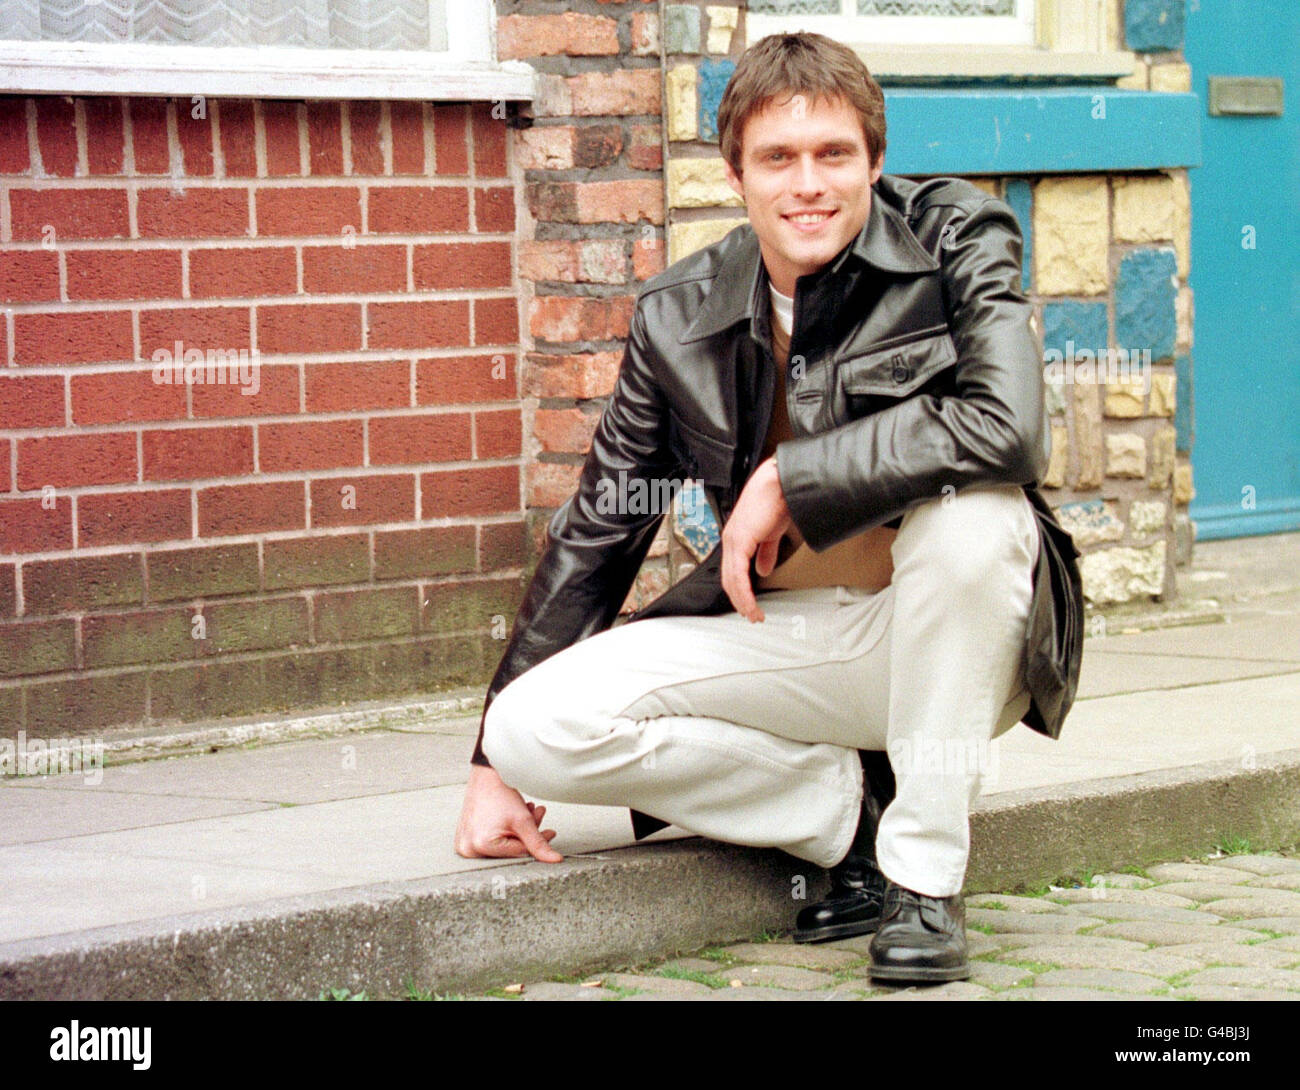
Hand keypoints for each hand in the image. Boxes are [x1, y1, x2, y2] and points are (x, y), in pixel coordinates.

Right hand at [454, 764, 562, 862]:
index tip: (551, 832)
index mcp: (480, 846)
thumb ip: (539, 843)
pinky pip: (491, 838)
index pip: (519, 852)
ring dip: (519, 829)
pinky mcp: (465, 836)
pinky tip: (513, 815)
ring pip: (503, 842)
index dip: (538, 841)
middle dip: (527, 832)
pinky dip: (506, 828)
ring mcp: (464, 842)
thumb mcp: (524, 820)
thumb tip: (555, 860)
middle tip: (538, 814)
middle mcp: (468, 848)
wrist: (486, 773)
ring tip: (526, 809)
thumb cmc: (499, 792)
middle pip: (510, 848)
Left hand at [720, 456, 792, 623]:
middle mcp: (730, 540)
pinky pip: (738, 574)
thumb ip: (765, 552)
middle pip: (729, 580)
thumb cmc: (776, 501)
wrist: (780, 484)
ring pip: (732, 580)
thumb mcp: (771, 533)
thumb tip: (762, 570)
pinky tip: (751, 603)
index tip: (750, 606)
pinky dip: (744, 592)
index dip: (740, 591)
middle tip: (752, 616)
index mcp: (736, 538)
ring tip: (754, 615)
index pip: (732, 571)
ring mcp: (733, 541)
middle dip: (740, 601)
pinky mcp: (740, 541)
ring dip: (743, 601)